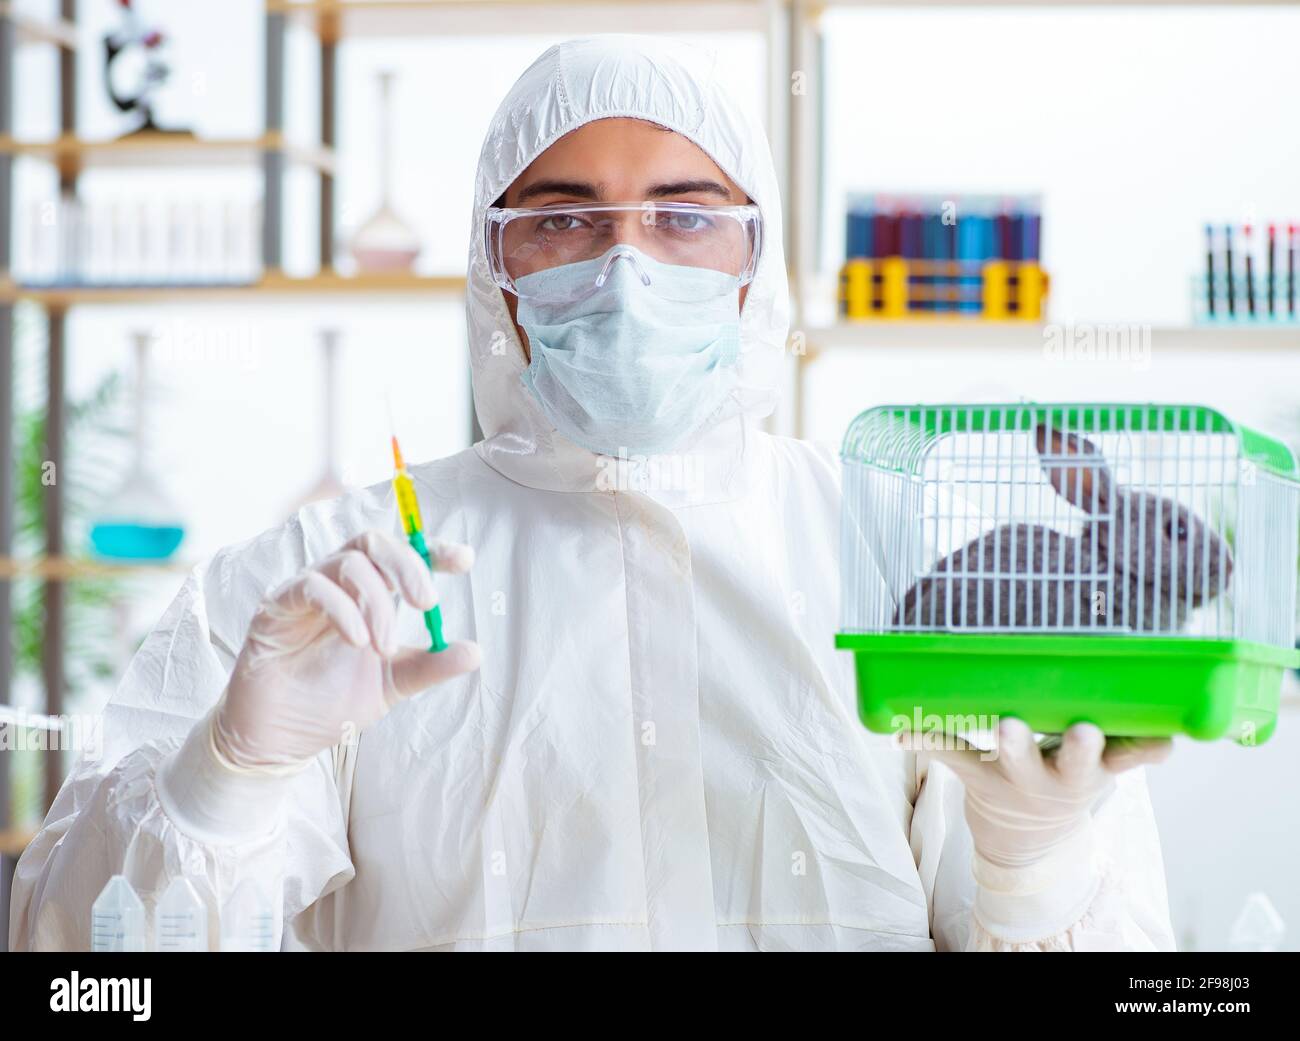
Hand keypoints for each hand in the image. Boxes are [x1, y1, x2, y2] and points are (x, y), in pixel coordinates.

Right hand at [212, 530, 479, 771]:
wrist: (282, 740)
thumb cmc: (332, 704)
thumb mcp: (393, 684)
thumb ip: (431, 665)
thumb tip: (476, 651)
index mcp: (368, 595)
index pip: (400, 555)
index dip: (431, 550)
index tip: (464, 560)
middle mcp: (337, 584)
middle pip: (374, 543)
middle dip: (408, 565)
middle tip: (427, 603)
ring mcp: (305, 592)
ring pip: (348, 562)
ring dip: (377, 602)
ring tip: (385, 647)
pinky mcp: (275, 608)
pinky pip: (311, 586)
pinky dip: (342, 609)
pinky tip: (357, 641)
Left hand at [913, 719, 1170, 868]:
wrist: (1025, 841)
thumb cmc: (1068, 778)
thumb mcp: (1103, 768)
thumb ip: (1127, 739)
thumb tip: (1170, 715)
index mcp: (1096, 771)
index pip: (1128, 760)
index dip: (1142, 752)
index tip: (1158, 741)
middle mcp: (1059, 780)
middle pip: (1074, 765)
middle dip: (1078, 749)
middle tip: (1082, 730)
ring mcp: (1017, 781)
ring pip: (1015, 761)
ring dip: (1013, 744)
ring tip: (1009, 726)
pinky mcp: (977, 778)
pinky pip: (951, 755)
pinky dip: (927, 740)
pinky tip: (902, 730)